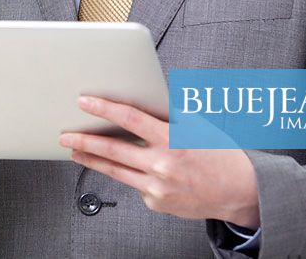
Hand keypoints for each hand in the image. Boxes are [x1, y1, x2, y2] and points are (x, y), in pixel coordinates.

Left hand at [58, 95, 260, 228]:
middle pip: (113, 150)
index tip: (84, 101)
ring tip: (74, 150)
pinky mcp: (157, 203)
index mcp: (172, 139)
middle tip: (64, 134)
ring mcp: (158, 188)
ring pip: (115, 171)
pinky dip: (130, 174)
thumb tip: (142, 102)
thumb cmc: (221, 155)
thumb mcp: (197, 125)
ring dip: (92, 160)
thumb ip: (167, 115)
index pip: (130, 119)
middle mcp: (162, 165)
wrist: (241, 192)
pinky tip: (130, 169)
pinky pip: (136, 185)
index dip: (104, 107)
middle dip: (84, 140)